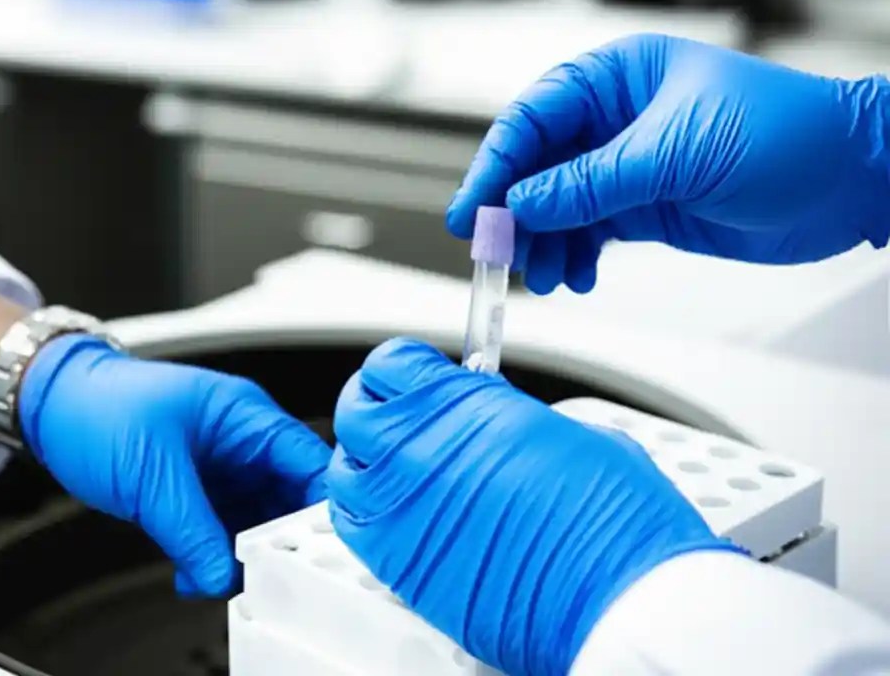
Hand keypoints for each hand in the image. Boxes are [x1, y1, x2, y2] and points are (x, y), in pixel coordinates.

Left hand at [19, 334, 330, 596]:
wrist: (48, 405)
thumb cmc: (96, 406)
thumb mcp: (150, 475)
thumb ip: (192, 531)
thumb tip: (223, 574)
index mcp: (244, 415)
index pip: (309, 462)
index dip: (319, 507)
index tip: (314, 549)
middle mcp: (239, 439)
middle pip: (288, 497)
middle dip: (278, 541)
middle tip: (267, 575)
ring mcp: (219, 464)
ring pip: (255, 519)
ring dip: (240, 554)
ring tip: (222, 579)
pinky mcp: (196, 487)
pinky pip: (221, 527)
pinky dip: (213, 553)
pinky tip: (197, 572)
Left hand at [327, 338, 740, 674]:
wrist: (617, 598)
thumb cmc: (614, 522)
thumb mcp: (568, 435)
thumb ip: (509, 421)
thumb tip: (496, 424)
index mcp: (466, 404)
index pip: (392, 363)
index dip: (399, 370)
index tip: (410, 380)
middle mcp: (422, 447)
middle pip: (357, 410)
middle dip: (373, 408)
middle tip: (395, 420)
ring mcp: (402, 504)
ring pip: (344, 468)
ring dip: (363, 464)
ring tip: (393, 472)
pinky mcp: (395, 560)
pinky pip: (349, 522)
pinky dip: (360, 512)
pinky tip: (391, 514)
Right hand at [446, 34, 889, 294]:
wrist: (852, 183)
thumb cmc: (788, 135)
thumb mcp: (674, 156)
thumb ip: (589, 184)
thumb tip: (524, 203)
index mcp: (618, 78)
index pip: (534, 118)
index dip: (497, 165)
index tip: (473, 210)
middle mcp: (615, 119)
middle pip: (537, 166)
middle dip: (515, 213)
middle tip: (497, 252)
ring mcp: (627, 165)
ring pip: (557, 206)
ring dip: (544, 244)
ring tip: (546, 275)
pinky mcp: (644, 206)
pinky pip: (588, 232)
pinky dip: (575, 257)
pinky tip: (578, 276)